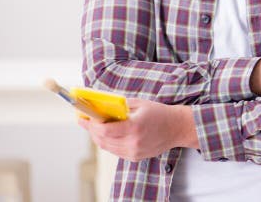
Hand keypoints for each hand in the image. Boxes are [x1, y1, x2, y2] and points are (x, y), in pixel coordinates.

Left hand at [78, 98, 196, 161]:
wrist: (177, 127)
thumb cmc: (159, 113)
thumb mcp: (139, 104)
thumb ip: (120, 106)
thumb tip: (100, 106)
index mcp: (135, 127)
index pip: (105, 130)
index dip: (91, 125)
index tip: (84, 117)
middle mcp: (133, 143)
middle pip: (103, 140)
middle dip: (91, 130)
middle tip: (84, 121)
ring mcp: (134, 152)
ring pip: (107, 147)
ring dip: (98, 137)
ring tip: (93, 127)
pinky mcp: (135, 157)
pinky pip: (115, 151)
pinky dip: (108, 142)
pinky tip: (106, 134)